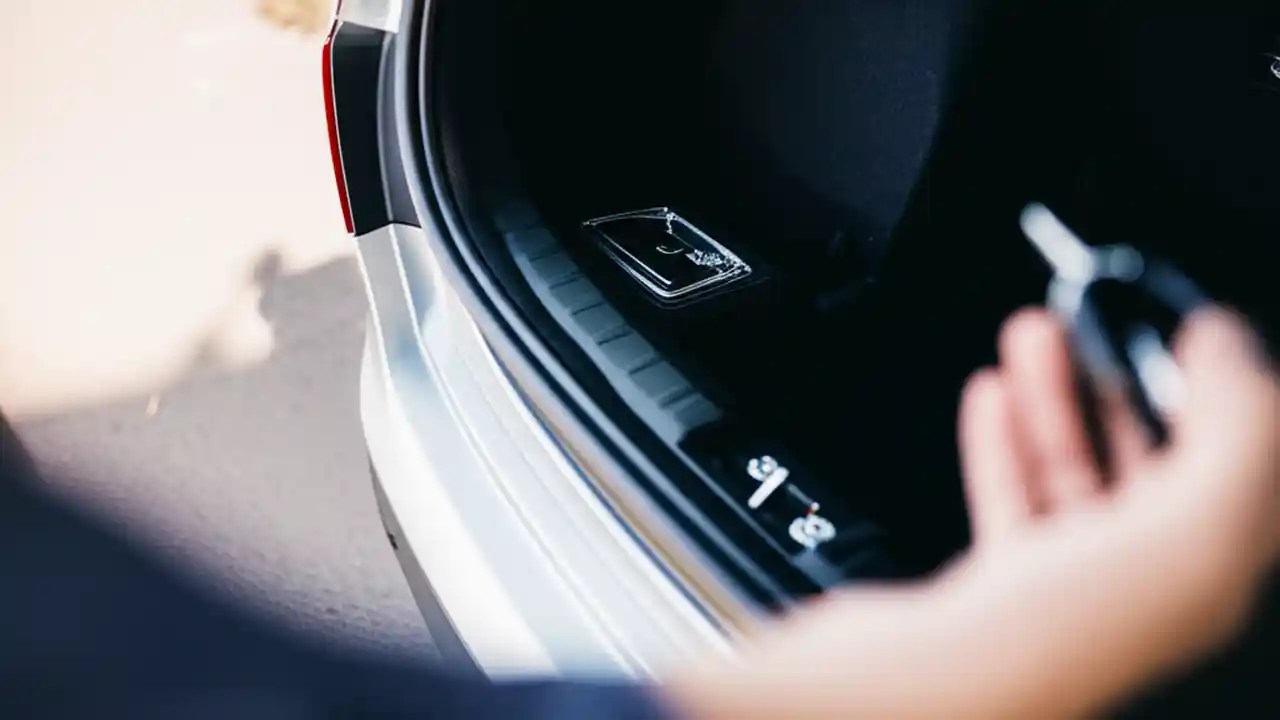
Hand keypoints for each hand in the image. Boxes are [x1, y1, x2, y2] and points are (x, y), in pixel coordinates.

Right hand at [667, 308, 1277, 719]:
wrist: (920, 691)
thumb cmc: (1056, 643)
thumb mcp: (1191, 528)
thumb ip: (1235, 430)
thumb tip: (1230, 350)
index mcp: (1206, 586)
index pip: (1236, 476)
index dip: (1221, 397)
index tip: (1190, 333)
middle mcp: (1141, 595)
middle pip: (1148, 469)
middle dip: (1120, 383)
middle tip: (1097, 321)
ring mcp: (1066, 595)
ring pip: (1072, 478)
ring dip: (1054, 400)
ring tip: (1034, 336)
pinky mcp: (996, 592)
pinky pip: (1010, 504)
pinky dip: (1002, 445)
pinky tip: (993, 400)